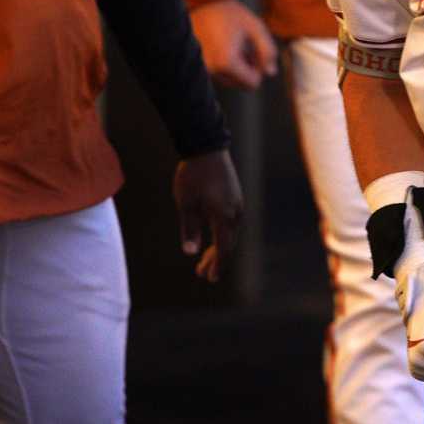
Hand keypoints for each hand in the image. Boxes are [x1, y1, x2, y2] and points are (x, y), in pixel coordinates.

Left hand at [173, 148, 241, 281]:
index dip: (216, 264)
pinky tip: (213, 237)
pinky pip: (231, 222)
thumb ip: (189, 229)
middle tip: (203, 273)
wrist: (207, 146)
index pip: (223, 248)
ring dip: (219, 247)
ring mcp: (237, 204)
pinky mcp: (235, 197)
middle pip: (228, 243)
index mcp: (224, 216)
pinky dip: (222, 234)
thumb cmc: (193, 175)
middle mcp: (235, 213)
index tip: (209, 278)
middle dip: (216, 260)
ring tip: (205, 259)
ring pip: (230, 233)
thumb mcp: (186, 204)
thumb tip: (190, 252)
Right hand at [189, 0, 278, 89]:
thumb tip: (271, 73)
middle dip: (248, 68)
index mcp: (227, 62)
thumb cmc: (230, 13)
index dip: (259, 67)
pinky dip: (225, 64)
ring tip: (234, 43)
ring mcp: (204, 69)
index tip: (255, 50)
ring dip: (237, 66)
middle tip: (246, 45)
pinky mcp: (199, 65)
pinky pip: (219, 73)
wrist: (202, 2)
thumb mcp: (256, 28)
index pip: (253, 83)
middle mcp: (213, 70)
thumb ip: (268, 51)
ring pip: (230, 80)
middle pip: (241, 84)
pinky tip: (224, 45)